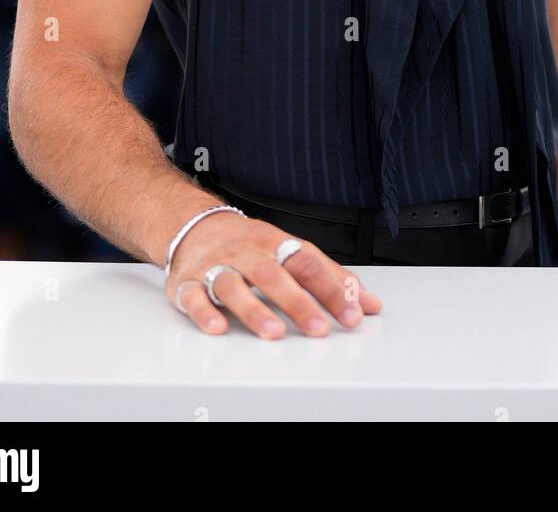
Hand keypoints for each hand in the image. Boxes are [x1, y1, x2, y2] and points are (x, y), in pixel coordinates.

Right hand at [165, 210, 381, 338]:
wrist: (194, 226)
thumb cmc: (249, 244)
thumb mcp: (289, 251)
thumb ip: (328, 277)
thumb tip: (369, 303)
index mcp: (274, 243)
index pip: (308, 263)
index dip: (332, 288)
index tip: (354, 313)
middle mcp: (247, 254)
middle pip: (273, 275)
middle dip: (298, 303)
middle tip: (320, 329)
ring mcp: (216, 266)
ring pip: (233, 285)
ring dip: (254, 310)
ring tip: (274, 332)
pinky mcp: (188, 283)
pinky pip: (194, 296)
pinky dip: (204, 312)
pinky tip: (218, 327)